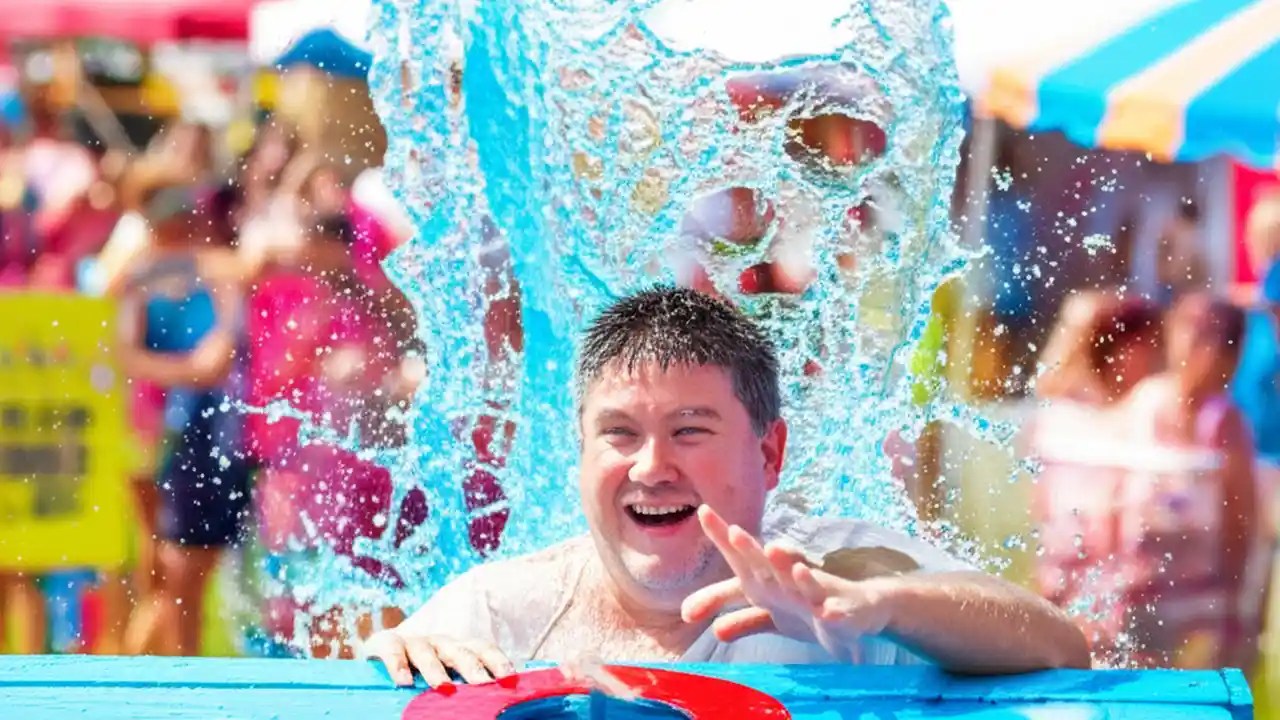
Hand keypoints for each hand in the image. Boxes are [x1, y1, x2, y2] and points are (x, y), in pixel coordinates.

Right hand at [365, 629, 514, 687]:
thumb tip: (483, 711)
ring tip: (443, 687)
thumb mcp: (444, 684)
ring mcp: (414, 641)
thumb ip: (462, 694)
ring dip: (435, 669)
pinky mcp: (386, 642)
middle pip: (460, 651)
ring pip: (427, 651)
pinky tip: (403, 681)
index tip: (510, 677)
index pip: (482, 649)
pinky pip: (393, 649)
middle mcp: (440, 643)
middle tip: (482, 684)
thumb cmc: (418, 677)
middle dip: (473, 667)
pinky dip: (398, 663)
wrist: (377, 661)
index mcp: (458, 650)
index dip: (497, 660)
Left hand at [681, 505, 893, 661]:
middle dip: (751, 548)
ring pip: (805, 579)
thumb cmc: (808, 606)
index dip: (722, 537)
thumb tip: (715, 630)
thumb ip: (744, 621)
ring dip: (791, 567)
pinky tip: (828, 612)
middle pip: (769, 561)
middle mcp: (792, 579)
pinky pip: (840, 610)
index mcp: (771, 580)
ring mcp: (821, 591)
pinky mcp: (847, 608)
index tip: (703, 511)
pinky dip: (835, 610)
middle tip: (732, 532)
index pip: (741, 558)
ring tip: (776, 552)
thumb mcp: (774, 616)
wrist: (860, 610)